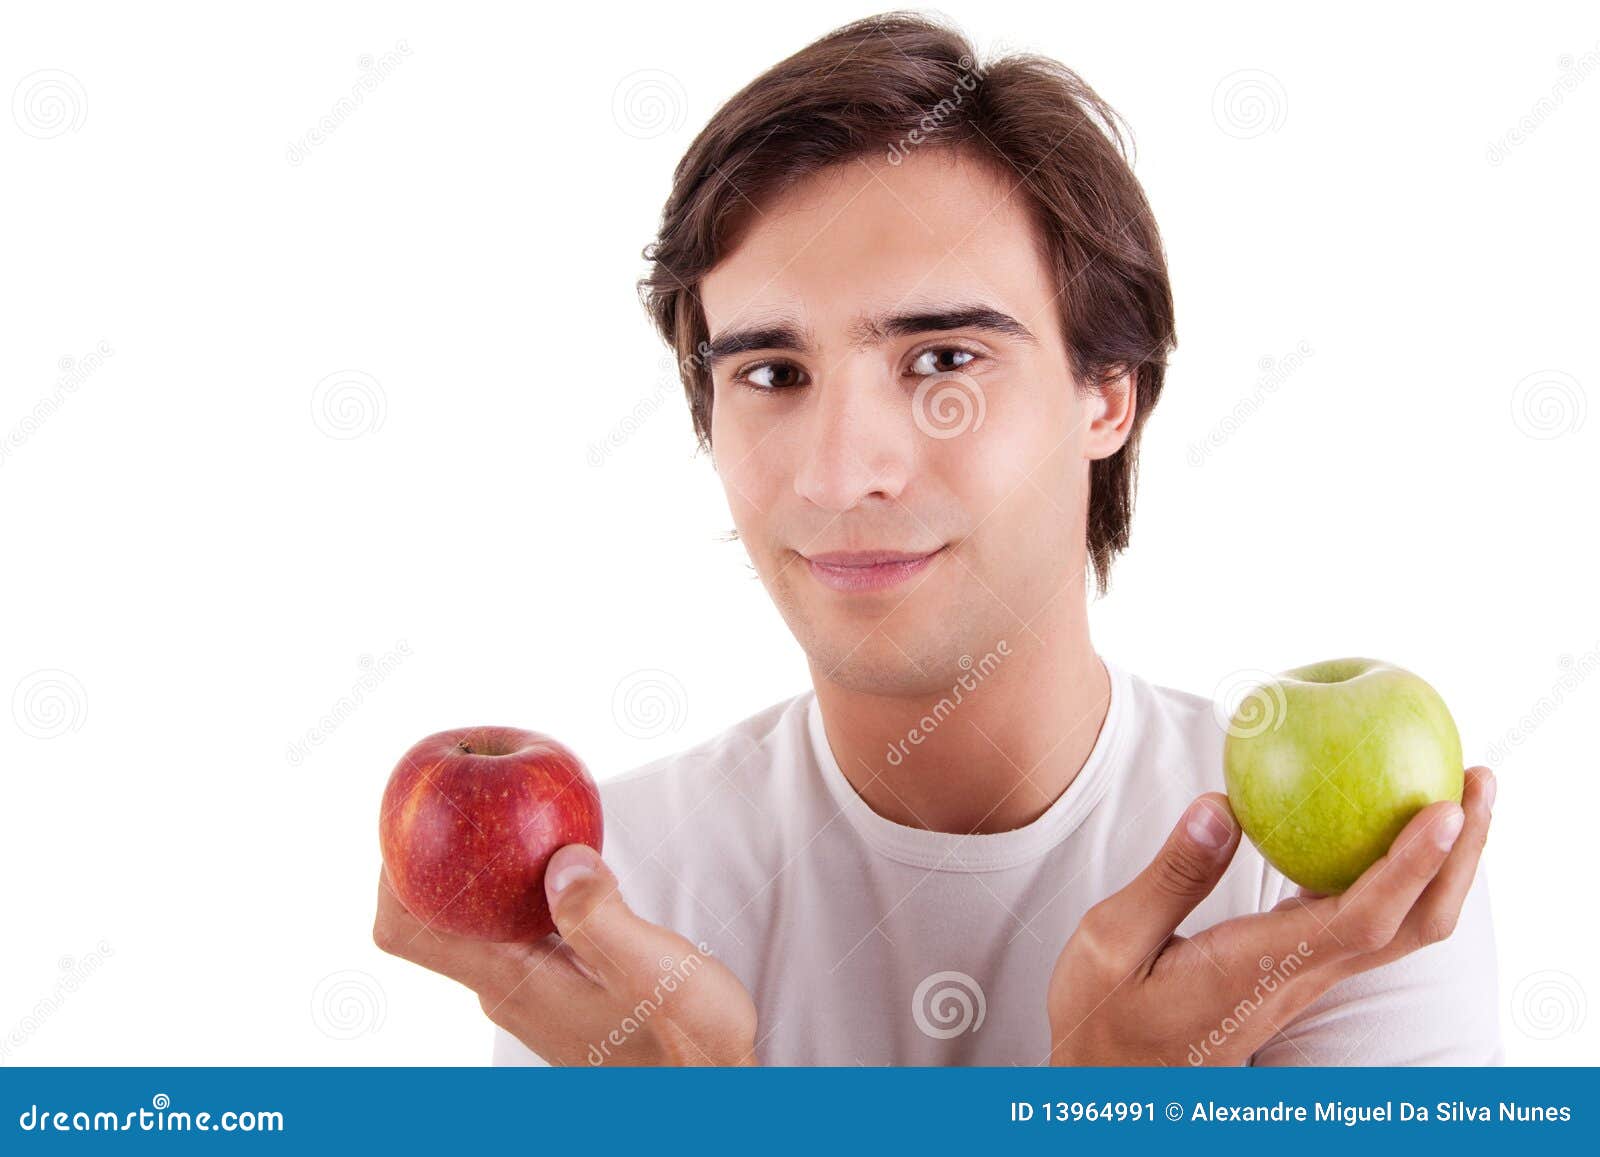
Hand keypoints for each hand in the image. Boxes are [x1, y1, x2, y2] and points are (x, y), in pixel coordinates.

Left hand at [373, 844, 758, 1065]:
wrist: (710, 1091)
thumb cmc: (687, 1043)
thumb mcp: (654, 971)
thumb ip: (601, 916)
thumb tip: (560, 857)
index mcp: (511, 982)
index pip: (407, 930)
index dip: (391, 874)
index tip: (411, 818)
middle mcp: (505, 987)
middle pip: (434, 915)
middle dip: (437, 852)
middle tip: (468, 790)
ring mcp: (530, 988)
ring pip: (479, 919)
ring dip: (485, 866)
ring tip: (515, 808)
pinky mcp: (558, 984)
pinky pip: (517, 924)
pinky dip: (522, 883)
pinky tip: (562, 853)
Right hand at [1046, 766, 1494, 1064]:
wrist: (1110, 1084)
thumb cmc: (1102, 1017)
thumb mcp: (1111, 941)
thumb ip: (1170, 876)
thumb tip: (1222, 804)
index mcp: (1255, 969)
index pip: (1358, 919)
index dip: (1412, 864)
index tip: (1448, 808)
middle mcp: (1298, 977)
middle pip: (1412, 925)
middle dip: (1459, 856)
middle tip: (1480, 779)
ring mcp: (1304, 979)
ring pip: (1401, 927)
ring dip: (1442, 864)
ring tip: (1456, 793)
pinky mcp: (1296, 972)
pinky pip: (1367, 920)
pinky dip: (1398, 872)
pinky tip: (1380, 827)